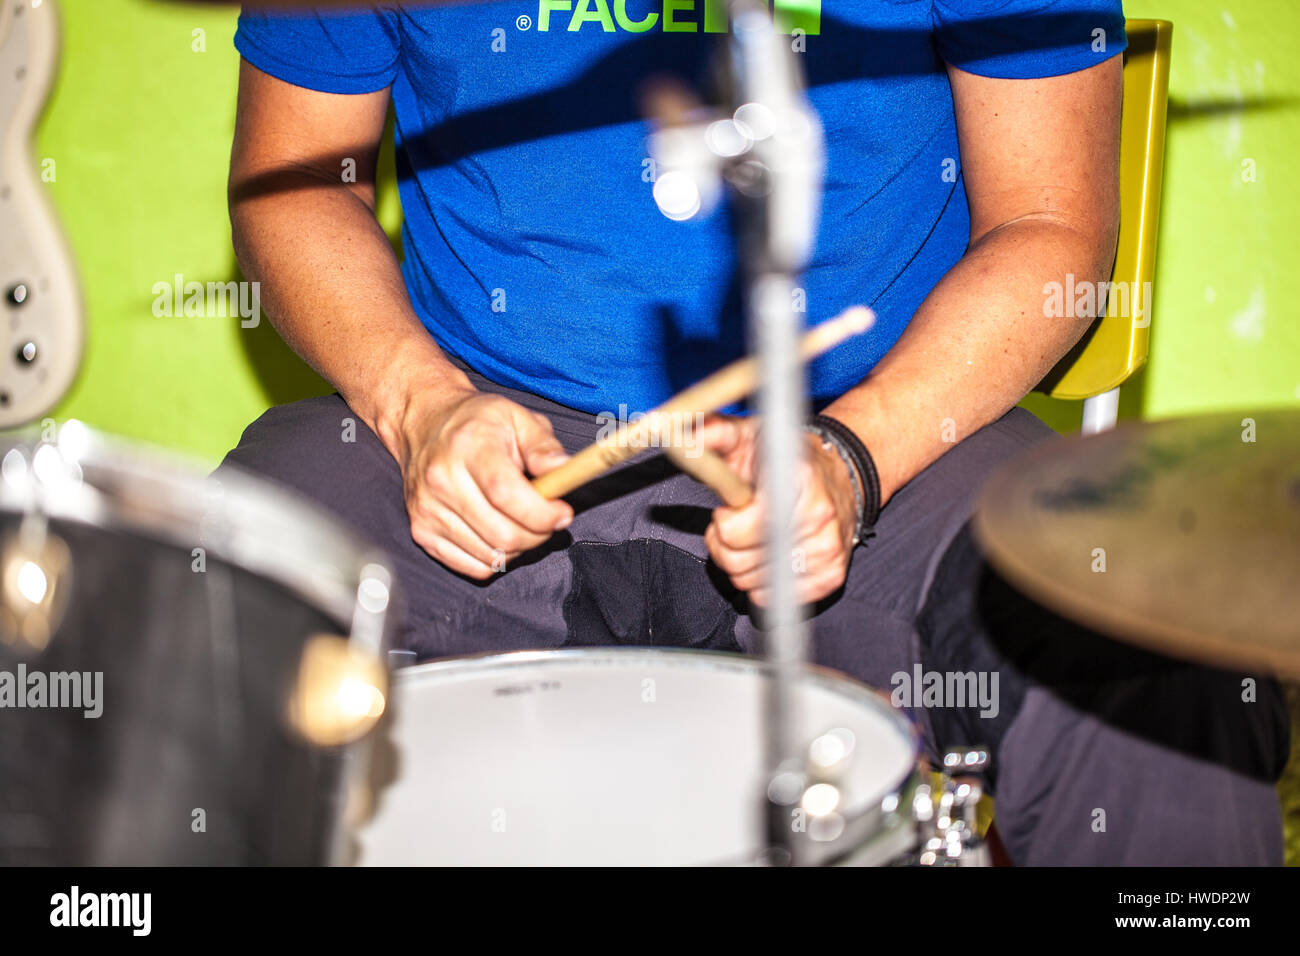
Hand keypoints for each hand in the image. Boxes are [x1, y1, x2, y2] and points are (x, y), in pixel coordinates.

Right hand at [396, 389, 573, 578]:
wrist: (424, 425)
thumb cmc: (477, 422)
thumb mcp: (517, 418)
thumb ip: (544, 446)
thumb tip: (565, 471)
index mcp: (468, 446)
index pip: (506, 494)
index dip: (542, 513)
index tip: (562, 513)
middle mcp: (441, 480)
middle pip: (502, 534)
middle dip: (539, 534)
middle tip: (549, 520)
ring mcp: (427, 510)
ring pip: (491, 556)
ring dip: (520, 548)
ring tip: (524, 524)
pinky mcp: (421, 531)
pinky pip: (472, 566)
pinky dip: (497, 560)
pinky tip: (500, 534)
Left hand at [699, 415, 858, 605]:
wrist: (841, 474)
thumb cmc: (786, 458)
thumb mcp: (749, 436)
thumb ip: (715, 433)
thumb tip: (687, 433)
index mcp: (796, 477)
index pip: (739, 528)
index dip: (723, 524)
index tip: (729, 510)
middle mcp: (818, 515)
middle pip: (740, 561)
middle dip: (725, 546)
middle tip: (736, 527)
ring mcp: (829, 548)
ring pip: (753, 584)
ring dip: (743, 565)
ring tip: (754, 539)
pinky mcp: (833, 575)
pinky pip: (775, 598)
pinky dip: (764, 584)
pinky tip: (772, 556)